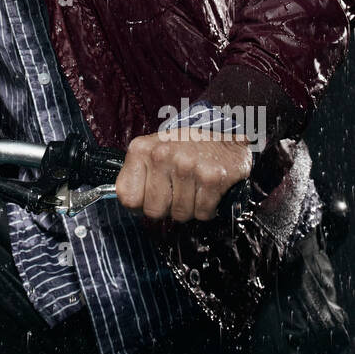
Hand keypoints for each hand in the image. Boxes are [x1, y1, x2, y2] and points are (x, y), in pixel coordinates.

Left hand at [115, 127, 252, 221]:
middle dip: (166, 209)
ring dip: (188, 208)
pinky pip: (201, 213)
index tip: (150, 197)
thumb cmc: (188, 147)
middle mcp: (162, 154)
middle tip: (176, 193)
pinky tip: (207, 192)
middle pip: (153, 210)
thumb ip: (137, 172)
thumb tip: (126, 201)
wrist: (228, 139)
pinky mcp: (211, 177)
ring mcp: (187, 165)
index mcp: (142, 149)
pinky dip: (206, 210)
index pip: (127, 196)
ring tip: (193, 188)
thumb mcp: (155, 149)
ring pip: (179, 214)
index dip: (140, 204)